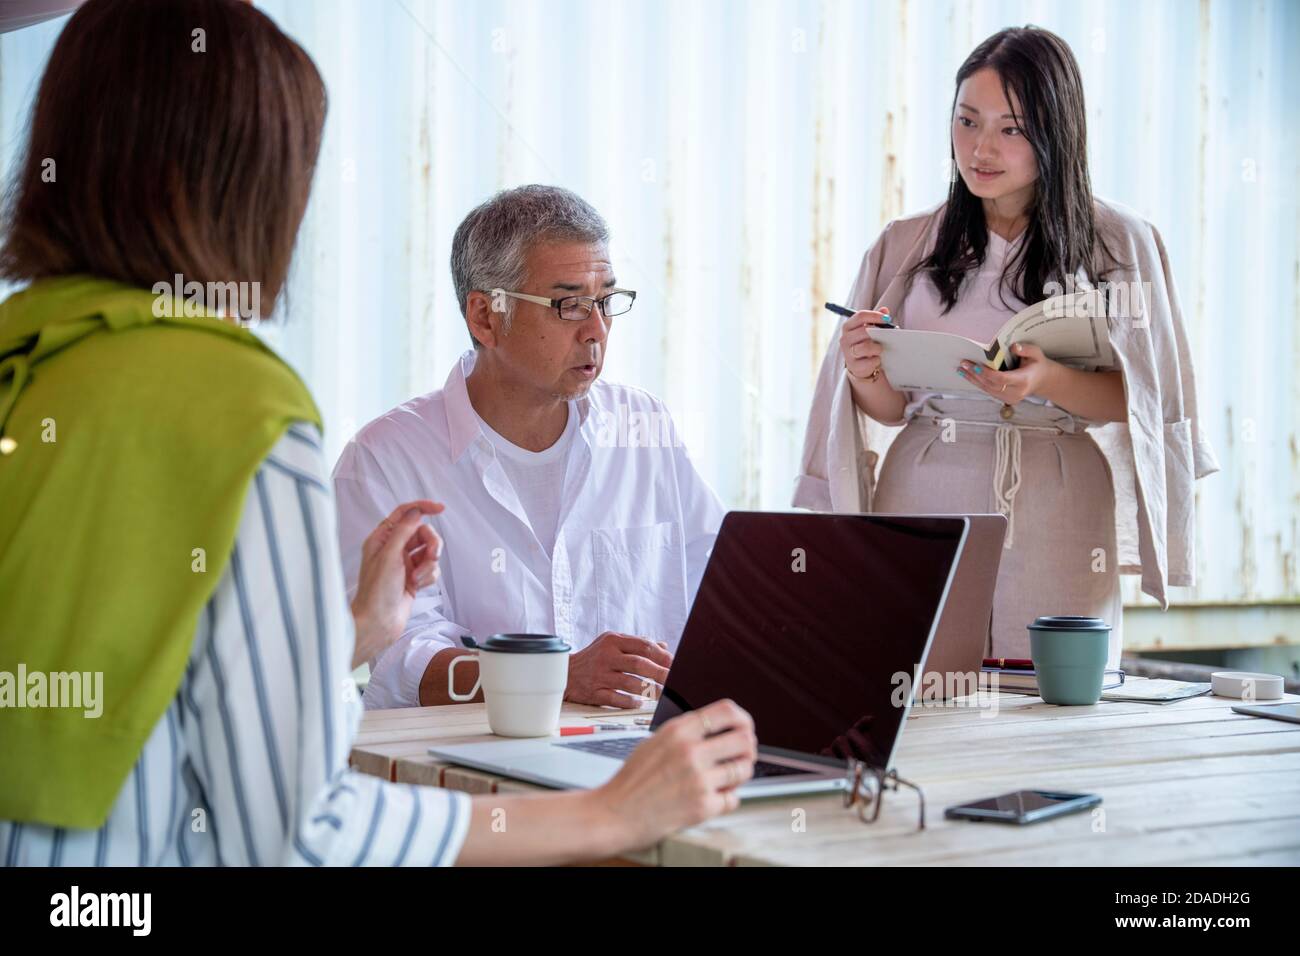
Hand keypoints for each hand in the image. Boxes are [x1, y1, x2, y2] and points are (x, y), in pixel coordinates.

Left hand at [349, 500, 443, 669]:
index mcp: (382, 538)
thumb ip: (403, 530)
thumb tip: (416, 512)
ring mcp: (405, 564)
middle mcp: (394, 549)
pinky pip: (431, 569)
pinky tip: (418, 586)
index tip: (440, 509)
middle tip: (432, 555)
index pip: (405, 514)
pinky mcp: (414, 578)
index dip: (423, 508)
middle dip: (432, 543)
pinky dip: (428, 576)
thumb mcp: (389, 555)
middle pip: (423, 533)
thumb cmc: (376, 591)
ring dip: (429, 564)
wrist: (379, 622)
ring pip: (430, 552)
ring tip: (419, 577)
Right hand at [565, 632, 672, 708]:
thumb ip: (638, 643)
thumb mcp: (613, 643)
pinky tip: (639, 702)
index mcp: (613, 641)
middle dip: (661, 674)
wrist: (565, 672)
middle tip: (674, 681)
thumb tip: (664, 647)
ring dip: (649, 690)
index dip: (663, 656)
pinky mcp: (594, 692)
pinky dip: (630, 702)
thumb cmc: (594, 657)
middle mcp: (607, 656)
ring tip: (662, 694)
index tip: (676, 664)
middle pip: (640, 664)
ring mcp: (600, 675)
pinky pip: (616, 699)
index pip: (644, 646)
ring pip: (630, 683)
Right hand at [593, 699, 756, 845]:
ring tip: (725, 779)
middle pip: (744, 739)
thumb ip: (686, 733)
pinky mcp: (703, 806)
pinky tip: (712, 797)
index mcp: (678, 731)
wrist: (615, 813)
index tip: (745, 728)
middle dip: (748, 749)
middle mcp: (690, 752)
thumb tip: (719, 729)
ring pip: (743, 770)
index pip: (727, 711)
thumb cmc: (632, 781)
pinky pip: (733, 799)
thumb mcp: (655, 741)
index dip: (743, 719)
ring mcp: (698, 779)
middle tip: (742, 756)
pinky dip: (727, 799)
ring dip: (739, 775)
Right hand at [839, 306, 890, 381]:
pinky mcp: (853, 365)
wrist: (860, 365)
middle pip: (864, 331)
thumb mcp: (870, 330)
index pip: (860, 316)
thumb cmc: (865, 343)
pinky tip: (876, 359)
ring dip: (877, 348)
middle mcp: (845, 338)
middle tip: (885, 337)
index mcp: (848, 327)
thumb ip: (876, 319)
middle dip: (878, 333)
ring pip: (865, 347)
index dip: (875, 315)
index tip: (887, 318)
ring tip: (880, 349)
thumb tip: (885, 310)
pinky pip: (869, 361)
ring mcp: (847, 352)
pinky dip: (876, 360)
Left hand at [958, 342, 1056, 404]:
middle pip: (991, 385)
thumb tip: (1014, 347)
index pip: (1002, 379)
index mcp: (1024, 381)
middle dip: (976, 374)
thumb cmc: (1038, 364)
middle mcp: (1016, 392)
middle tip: (964, 364)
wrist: (1042, 380)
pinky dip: (978, 382)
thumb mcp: (1037, 354)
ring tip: (961, 369)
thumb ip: (1027, 350)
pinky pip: (988, 391)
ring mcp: (1010, 398)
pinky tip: (968, 374)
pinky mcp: (1004, 399)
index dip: (987, 373)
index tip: (976, 365)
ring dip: (973, 379)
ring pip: (987, 390)